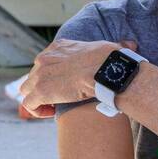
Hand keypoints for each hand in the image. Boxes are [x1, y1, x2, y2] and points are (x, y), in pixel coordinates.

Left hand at [20, 38, 134, 116]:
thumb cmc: (112, 60)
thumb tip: (131, 45)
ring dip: (38, 99)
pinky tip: (51, 113)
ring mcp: (40, 75)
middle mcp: (45, 58)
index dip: (52, 75)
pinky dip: (37, 110)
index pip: (45, 61)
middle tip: (59, 98)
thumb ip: (116, 46)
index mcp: (58, 47)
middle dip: (44, 88)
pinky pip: (28, 104)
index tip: (64, 85)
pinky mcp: (41, 91)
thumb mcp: (111, 47)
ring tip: (54, 107)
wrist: (107, 70)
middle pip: (33, 75)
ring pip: (27, 90)